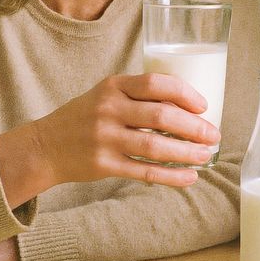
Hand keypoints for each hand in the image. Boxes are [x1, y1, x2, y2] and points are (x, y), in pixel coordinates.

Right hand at [35, 73, 220, 186]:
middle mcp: (109, 109)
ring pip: (155, 147)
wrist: (44, 146)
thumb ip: (140, 95)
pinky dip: (171, 176)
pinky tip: (189, 177)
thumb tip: (189, 106)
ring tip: (207, 155)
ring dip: (187, 153)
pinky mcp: (102, 165)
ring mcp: (104, 138)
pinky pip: (144, 171)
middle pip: (161, 116)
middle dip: (194, 127)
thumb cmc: (86, 117)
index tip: (204, 106)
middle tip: (214, 135)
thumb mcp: (107, 94)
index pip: (156, 83)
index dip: (185, 94)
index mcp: (113, 86)